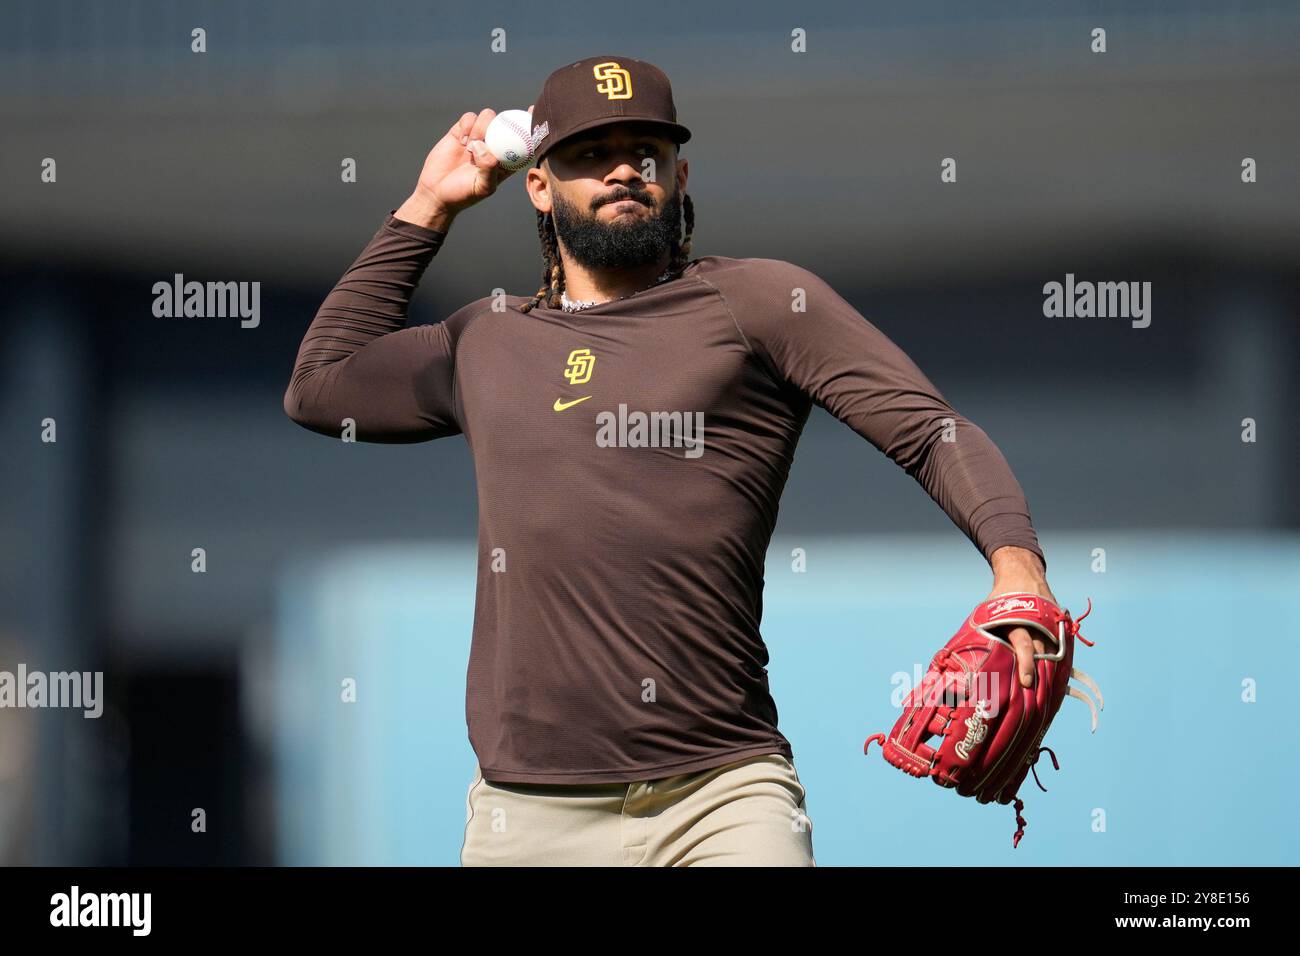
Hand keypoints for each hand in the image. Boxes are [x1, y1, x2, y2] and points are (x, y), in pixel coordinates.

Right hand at [397, 105, 533, 229]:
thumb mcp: (483, 187)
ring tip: (470, 148)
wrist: (436, 191)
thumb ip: (489, 169)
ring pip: (488, 117)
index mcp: (507, 160)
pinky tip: (462, 141)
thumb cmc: (463, 194)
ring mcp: (479, 136)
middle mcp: (495, 146)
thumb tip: (484, 146)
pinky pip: (469, 117)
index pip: (523, 141)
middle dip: (506, 120)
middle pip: (507, 123)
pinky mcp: (462, 131)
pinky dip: (467, 126)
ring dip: (481, 129)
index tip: (532, 113)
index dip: (530, 126)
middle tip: (496, 131)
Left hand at [987, 546, 1056, 688]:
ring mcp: (1052, 624)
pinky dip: (1059, 663)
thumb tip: (960, 657)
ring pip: (1055, 653)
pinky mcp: (1060, 626)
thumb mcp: (987, 612)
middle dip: (1041, 675)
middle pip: (1043, 653)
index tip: (1025, 683)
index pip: (1024, 645)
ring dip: (1051, 672)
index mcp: (1017, 619)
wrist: (1022, 574)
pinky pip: (1062, 648)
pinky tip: (1056, 680)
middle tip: (1037, 697)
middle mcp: (1038, 623)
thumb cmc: (1000, 598)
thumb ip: (981, 632)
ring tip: (1047, 694)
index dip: (1025, 665)